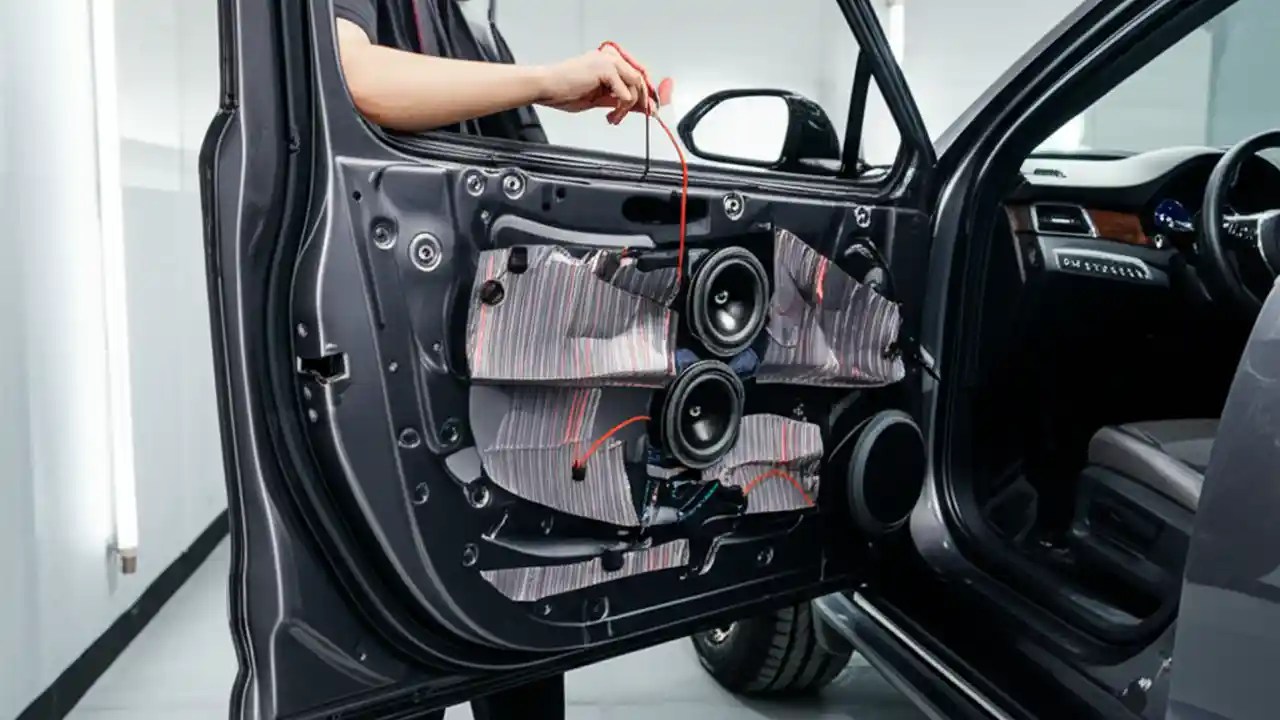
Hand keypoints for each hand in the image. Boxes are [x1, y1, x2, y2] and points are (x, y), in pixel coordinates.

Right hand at [537, 46, 659, 122]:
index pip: (637, 75)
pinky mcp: (605, 68)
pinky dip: (621, 107)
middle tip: (638, 116)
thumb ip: (619, 100)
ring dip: (629, 108)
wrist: (546, 87)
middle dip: (642, 102)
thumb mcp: (600, 98)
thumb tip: (640, 107)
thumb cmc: (565, 91)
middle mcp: (611, 57)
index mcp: (610, 60)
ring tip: (614, 118)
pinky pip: (625, 92)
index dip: (646, 94)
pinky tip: (610, 115)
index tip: (650, 109)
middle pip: (640, 80)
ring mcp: (609, 61)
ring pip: (635, 86)